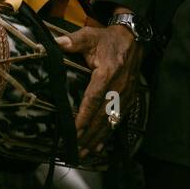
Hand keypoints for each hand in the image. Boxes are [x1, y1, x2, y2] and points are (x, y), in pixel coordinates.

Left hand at [55, 22, 143, 156]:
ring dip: (97, 138)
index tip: (74, 130)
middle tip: (76, 150)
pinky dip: (108, 134)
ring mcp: (125, 94)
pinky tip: (99, 145)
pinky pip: (118, 120)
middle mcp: (118, 87)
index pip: (94, 98)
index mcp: (107, 72)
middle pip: (102, 115)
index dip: (84, 116)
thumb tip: (56, 43)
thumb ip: (73, 41)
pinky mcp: (129, 98)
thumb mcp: (90, 35)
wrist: (134, 39)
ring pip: (110, 121)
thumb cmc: (108, 39)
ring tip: (84, 153)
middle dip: (89, 134)